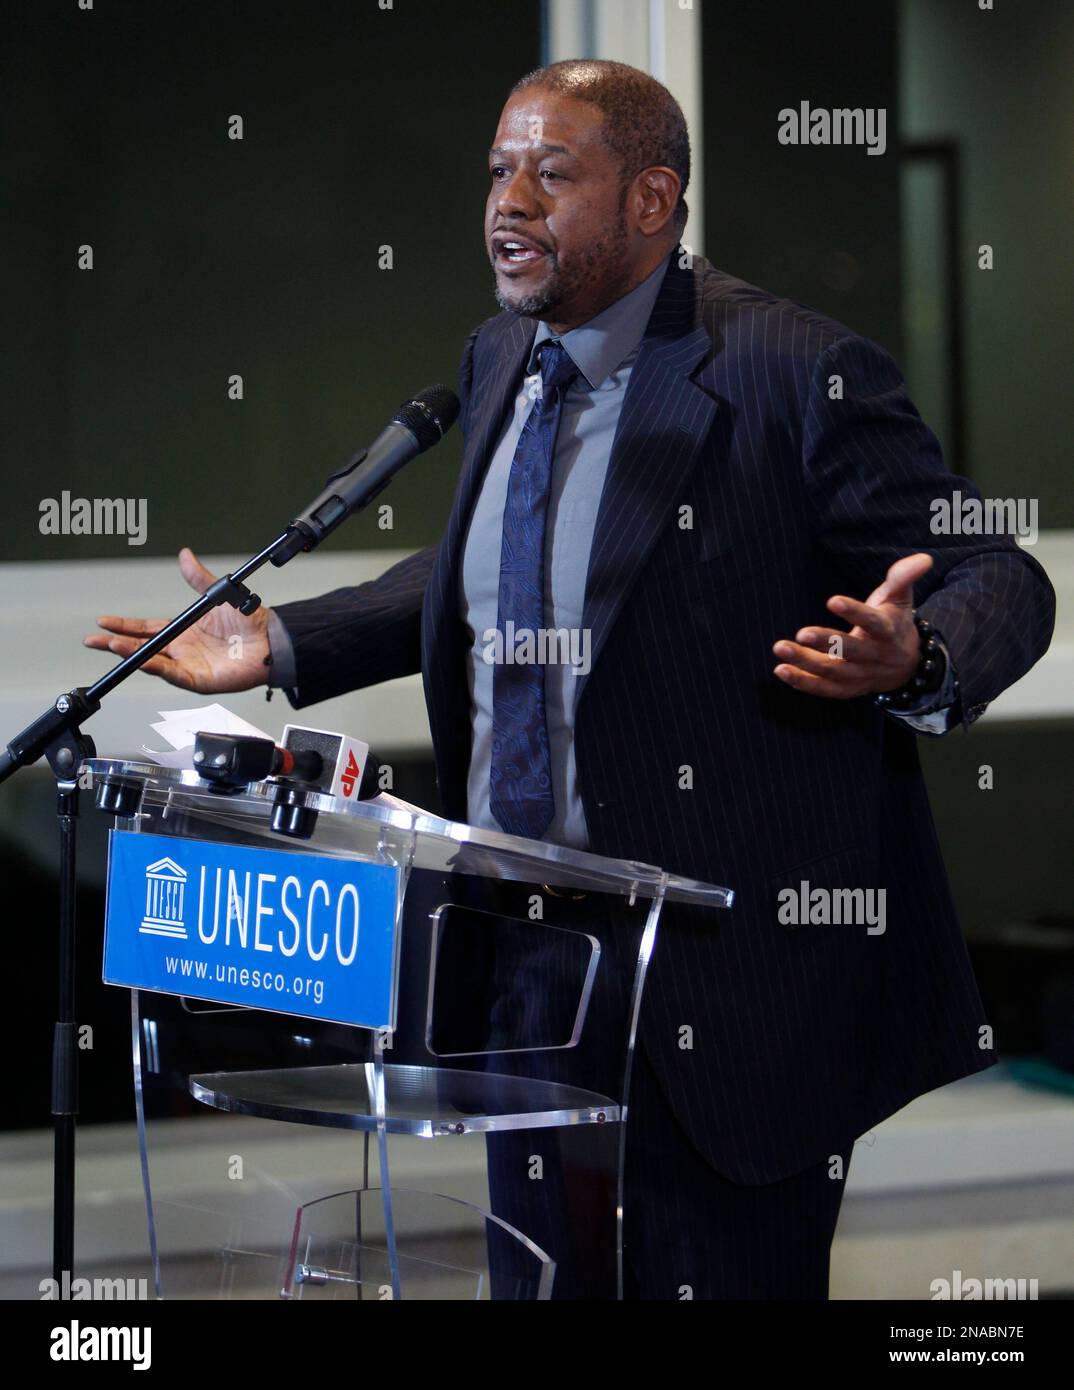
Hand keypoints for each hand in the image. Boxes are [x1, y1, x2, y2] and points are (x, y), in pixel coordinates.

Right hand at [83, 548, 272, 694]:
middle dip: (116, 644)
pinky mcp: (201, 680)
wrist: (272, 641)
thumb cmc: (248, 623)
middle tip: (94, 640)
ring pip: (153, 662)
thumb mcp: (218, 595)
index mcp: (183, 631)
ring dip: (132, 654)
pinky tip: (145, 662)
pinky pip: (176, 675)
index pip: (146, 628)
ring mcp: (189, 666)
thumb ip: (198, 578)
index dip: (124, 625)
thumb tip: (184, 555)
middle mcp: (182, 649)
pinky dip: (160, 669)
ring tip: (112, 646)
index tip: (103, 622)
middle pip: (142, 647)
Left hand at [772, 553, 932, 699]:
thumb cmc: (893, 622)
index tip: (832, 601)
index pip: (873, 623)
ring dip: (806, 663)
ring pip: (834, 672)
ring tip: (780, 648)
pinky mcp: (848, 689)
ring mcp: (862, 675)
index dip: (855, 613)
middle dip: (825, 643)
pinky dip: (803, 682)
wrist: (905, 665)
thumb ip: (903, 577)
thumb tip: (923, 558)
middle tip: (801, 633)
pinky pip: (825, 689)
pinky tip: (781, 670)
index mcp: (889, 632)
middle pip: (851, 652)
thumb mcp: (900, 598)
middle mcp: (876, 656)